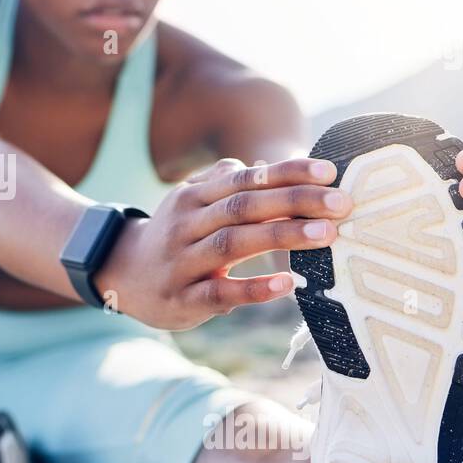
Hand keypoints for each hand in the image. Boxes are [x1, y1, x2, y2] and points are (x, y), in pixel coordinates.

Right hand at [95, 156, 351, 330]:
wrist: (120, 274)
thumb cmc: (174, 235)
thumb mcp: (192, 201)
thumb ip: (226, 181)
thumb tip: (267, 164)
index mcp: (194, 196)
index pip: (247, 178)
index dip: (288, 173)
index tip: (330, 172)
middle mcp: (187, 224)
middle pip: (244, 206)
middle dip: (295, 202)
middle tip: (342, 203)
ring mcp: (183, 261)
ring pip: (233, 244)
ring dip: (281, 237)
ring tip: (325, 234)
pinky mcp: (183, 298)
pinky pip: (220, 292)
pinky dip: (254, 288)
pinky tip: (287, 284)